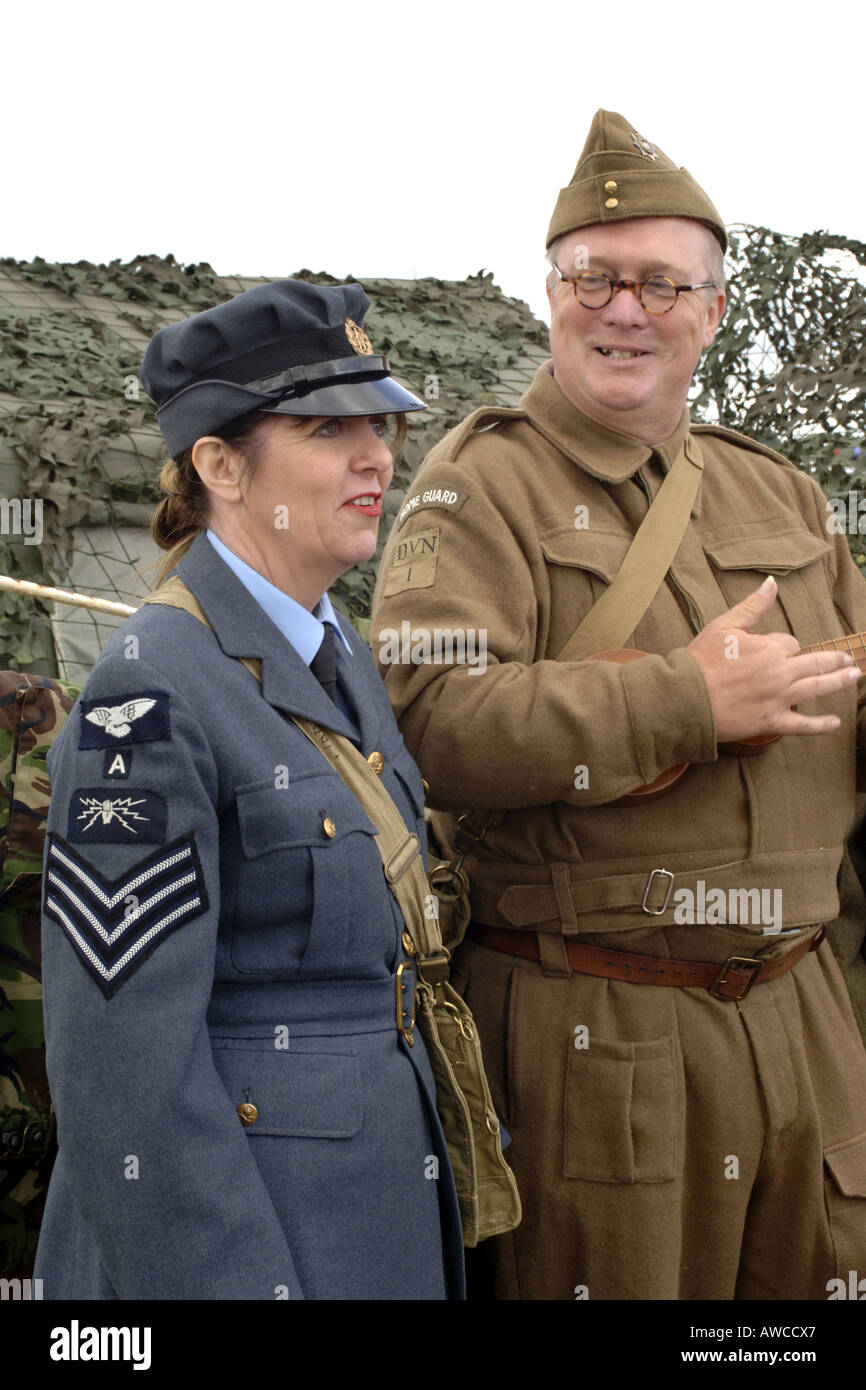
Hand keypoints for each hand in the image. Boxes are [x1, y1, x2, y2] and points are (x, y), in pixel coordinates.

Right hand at [686, 576, 859, 741]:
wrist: (685, 697)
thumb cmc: (700, 661)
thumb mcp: (724, 625)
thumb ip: (752, 606)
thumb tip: (771, 583)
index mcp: (769, 648)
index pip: (790, 643)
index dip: (783, 646)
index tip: (770, 651)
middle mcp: (779, 672)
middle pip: (814, 663)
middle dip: (833, 659)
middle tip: (848, 658)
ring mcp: (777, 698)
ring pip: (816, 688)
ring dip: (839, 681)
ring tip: (854, 675)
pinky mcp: (770, 721)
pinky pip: (801, 725)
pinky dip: (820, 725)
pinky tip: (835, 723)